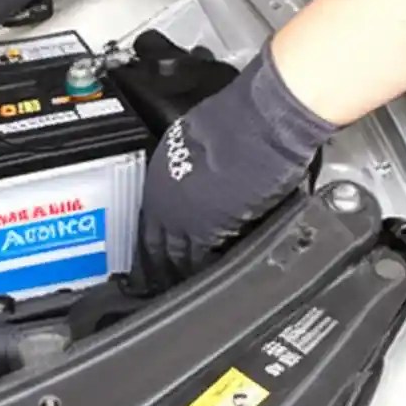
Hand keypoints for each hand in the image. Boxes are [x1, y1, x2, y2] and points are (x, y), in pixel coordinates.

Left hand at [133, 41, 336, 289]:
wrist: (258, 122)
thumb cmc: (237, 120)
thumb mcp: (196, 140)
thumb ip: (191, 166)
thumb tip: (200, 176)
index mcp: (157, 173)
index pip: (147, 217)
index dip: (151, 238)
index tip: (151, 252)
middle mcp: (162, 197)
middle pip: (155, 242)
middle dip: (157, 262)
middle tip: (156, 280)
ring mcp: (182, 217)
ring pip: (175, 255)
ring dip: (176, 271)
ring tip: (178, 286)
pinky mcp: (208, 230)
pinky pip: (201, 258)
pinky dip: (202, 270)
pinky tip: (203, 279)